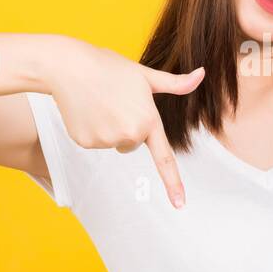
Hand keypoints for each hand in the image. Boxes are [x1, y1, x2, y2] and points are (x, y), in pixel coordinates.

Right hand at [47, 40, 204, 208]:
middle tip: (115, 103)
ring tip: (100, 103)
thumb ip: (176, 83)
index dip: (173, 183)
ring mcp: (106, 141)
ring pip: (114, 143)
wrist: (70, 67)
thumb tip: (203, 74)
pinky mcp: (85, 143)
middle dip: (128, 127)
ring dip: (109, 127)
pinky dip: (92, 129)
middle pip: (133, 144)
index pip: (164, 158)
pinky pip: (95, 143)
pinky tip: (86, 110)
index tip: (180, 204)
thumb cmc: (110, 68)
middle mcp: (129, 134)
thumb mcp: (145, 75)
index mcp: (148, 120)